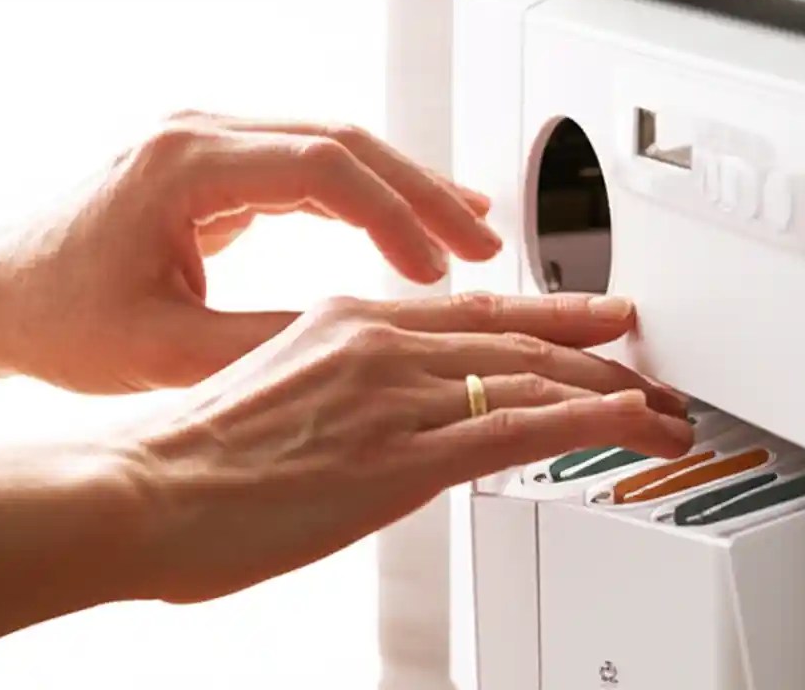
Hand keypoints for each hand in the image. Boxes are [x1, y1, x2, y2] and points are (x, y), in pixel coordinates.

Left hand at [0, 111, 500, 392]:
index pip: (322, 167)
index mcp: (182, 165)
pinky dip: (363, 198)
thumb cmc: (55, 318)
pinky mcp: (212, 170)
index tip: (437, 271)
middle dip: (421, 192)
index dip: (394, 216)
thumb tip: (366, 346)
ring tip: (468, 231)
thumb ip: (270, 344)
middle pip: (342, 141)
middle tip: (483, 241)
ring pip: (333, 149)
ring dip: (403, 190)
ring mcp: (207, 147)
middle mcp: (198, 137)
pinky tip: (406, 221)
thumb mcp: (168, 353)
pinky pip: (308, 169)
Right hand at [120, 293, 692, 603]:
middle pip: (514, 335)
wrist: (141, 491)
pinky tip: (635, 424)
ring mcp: (395, 394)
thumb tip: (372, 411)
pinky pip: (521, 426)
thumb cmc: (187, 460)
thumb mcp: (269, 394)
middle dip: (593, 348)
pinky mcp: (403, 454)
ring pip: (531, 376)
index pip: (467, 312)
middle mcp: (378, 341)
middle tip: (646, 356)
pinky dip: (592, 422)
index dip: (541, 317)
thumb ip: (334, 387)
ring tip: (664, 407)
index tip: (587, 321)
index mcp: (343, 322)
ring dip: (612, 391)